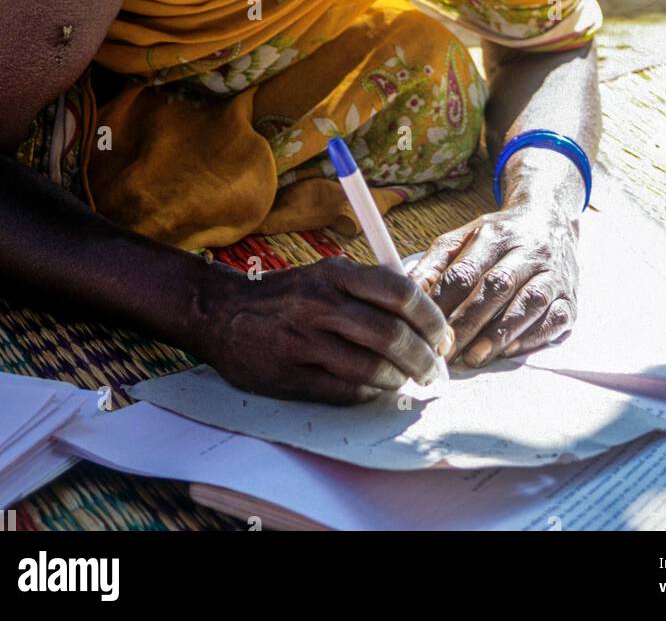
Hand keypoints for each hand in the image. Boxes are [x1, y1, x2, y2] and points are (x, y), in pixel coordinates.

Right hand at [199, 256, 452, 404]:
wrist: (222, 314)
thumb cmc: (286, 295)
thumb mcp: (325, 274)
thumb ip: (368, 287)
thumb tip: (421, 313)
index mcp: (335, 273)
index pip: (399, 293)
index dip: (431, 318)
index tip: (442, 336)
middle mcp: (320, 303)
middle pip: (391, 334)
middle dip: (423, 358)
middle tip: (435, 370)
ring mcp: (303, 340)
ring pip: (371, 367)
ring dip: (400, 380)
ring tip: (409, 382)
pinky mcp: (290, 374)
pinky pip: (344, 390)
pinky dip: (370, 393)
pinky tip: (377, 389)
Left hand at [408, 208, 578, 366]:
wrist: (549, 219)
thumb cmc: (499, 237)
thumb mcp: (463, 238)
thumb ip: (435, 263)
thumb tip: (408, 290)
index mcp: (495, 234)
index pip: (466, 270)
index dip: (444, 302)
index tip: (425, 328)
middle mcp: (528, 250)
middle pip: (497, 286)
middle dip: (468, 322)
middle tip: (446, 351)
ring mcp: (553, 273)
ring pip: (529, 302)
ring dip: (500, 332)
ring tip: (474, 357)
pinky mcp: (571, 296)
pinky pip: (556, 318)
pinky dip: (533, 336)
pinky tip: (509, 351)